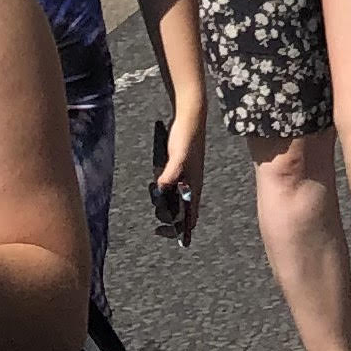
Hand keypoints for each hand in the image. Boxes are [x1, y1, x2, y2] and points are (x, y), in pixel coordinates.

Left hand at [154, 93, 207, 236]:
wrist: (190, 115)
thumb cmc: (187, 135)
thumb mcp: (178, 156)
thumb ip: (170, 175)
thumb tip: (160, 191)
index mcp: (195, 185)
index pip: (191, 216)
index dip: (182, 230)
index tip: (169, 235)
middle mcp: (191, 183)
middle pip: (182, 210)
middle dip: (169, 216)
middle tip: (157, 215)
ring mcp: (185, 175)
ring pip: (175, 198)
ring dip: (164, 201)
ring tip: (155, 194)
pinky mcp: (178, 167)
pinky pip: (171, 186)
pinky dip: (163, 189)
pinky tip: (156, 182)